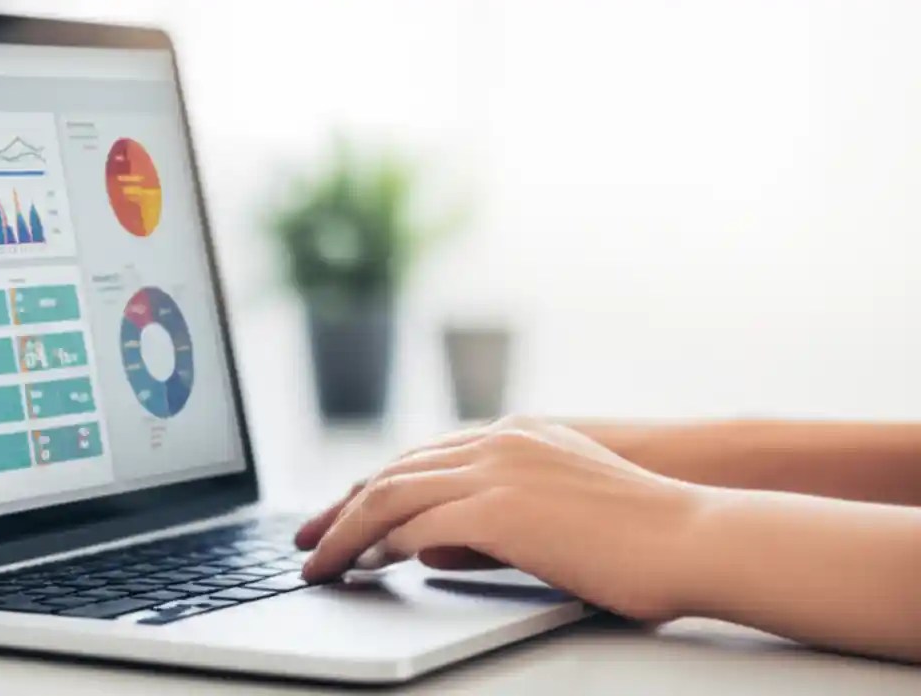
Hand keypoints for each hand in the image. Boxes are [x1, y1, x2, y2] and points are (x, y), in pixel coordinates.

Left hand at [296, 416, 706, 621]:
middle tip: (306, 540)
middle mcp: (499, 442)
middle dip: (342, 508)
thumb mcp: (555, 514)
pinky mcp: (500, 508)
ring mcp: (498, 470)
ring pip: (392, 494)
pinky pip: (416, 525)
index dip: (373, 488)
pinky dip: (380, 546)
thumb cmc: (641, 538)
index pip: (421, 458)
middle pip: (395, 470)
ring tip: (316, 563)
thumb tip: (428, 545)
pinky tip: (360, 568)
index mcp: (515, 435)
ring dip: (346, 530)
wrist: (696, 537)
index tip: (339, 516)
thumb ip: (490, 521)